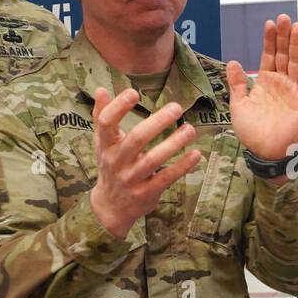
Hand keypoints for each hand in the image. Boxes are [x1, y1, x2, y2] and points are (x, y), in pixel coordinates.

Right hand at [89, 88, 199, 239]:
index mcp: (105, 145)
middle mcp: (116, 161)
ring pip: (153, 160)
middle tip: (176, 107)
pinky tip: (196, 154)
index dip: (118, 107)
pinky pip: (166, 178)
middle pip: (136, 139)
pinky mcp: (146, 193)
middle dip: (157, 122)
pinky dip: (182, 166)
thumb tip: (100, 89)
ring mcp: (131, 179)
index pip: (106, 123)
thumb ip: (102, 116)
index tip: (134, 92)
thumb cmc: (111, 166)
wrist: (111, 207)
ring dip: (174, 143)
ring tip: (190, 129)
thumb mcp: (103, 143)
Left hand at [227, 14, 297, 161]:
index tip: (269, 24)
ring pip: (296, 63)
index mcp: (266, 82)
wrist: (265, 152)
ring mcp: (294, 90)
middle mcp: (281, 83)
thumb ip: (237, 84)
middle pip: (284, 54)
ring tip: (297, 26)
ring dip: (296, 45)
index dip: (270, 40)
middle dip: (284, 36)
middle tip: (284, 17)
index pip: (269, 55)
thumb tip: (233, 61)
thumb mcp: (239, 105)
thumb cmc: (252, 132)